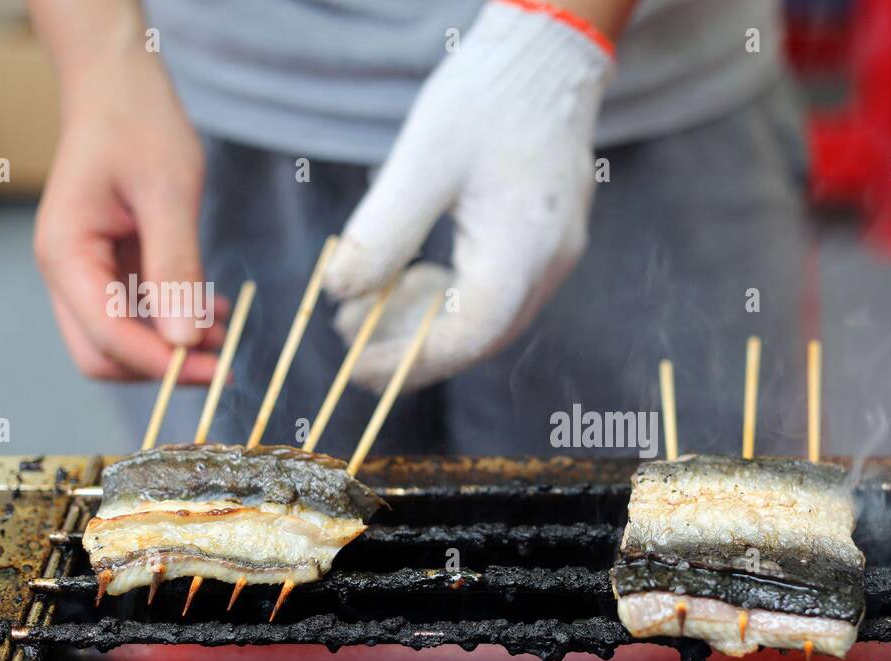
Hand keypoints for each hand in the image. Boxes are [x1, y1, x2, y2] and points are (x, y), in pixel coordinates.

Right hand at [33, 28, 224, 381]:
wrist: (121, 87)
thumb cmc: (139, 126)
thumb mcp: (168, 195)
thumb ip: (175, 269)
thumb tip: (185, 340)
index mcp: (67, 255)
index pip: (107, 339)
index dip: (164, 365)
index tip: (219, 372)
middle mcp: (68, 272)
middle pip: (106, 355)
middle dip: (165, 367)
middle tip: (226, 364)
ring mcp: (89, 272)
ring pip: (125, 341)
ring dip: (175, 347)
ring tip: (227, 331)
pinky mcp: (114, 267)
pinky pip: (142, 314)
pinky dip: (177, 322)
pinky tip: (215, 310)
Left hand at [323, 0, 615, 390]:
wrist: (544, 61)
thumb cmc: (486, 100)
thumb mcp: (422, 162)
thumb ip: (384, 234)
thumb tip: (339, 292)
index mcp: (524, 249)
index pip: (467, 334)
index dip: (410, 359)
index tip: (357, 369)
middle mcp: (548, 266)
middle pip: (478, 338)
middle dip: (412, 349)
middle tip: (350, 344)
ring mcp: (552, 259)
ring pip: (485, 321)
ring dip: (426, 325)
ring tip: (367, 311)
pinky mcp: (543, 247)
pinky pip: (495, 294)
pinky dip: (449, 299)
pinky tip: (412, 280)